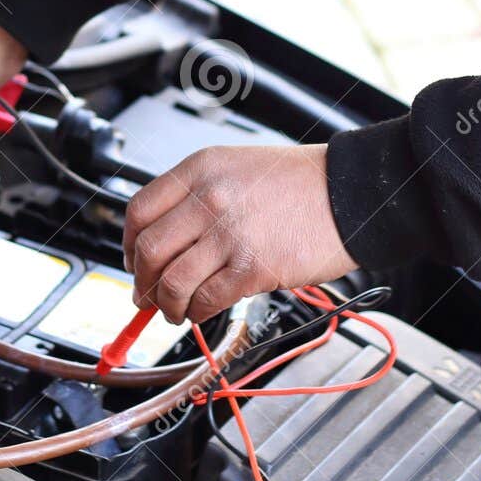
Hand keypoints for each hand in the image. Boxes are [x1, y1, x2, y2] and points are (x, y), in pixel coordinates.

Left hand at [123, 143, 357, 323]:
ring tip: (174, 311)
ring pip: (171, 282)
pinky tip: (201, 312)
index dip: (127, 244)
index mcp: (201, 169)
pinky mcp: (252, 267)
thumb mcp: (238, 168)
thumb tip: (165, 242)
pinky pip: (205, 299)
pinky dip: (195, 313)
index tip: (132, 261)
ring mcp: (230, 233)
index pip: (139, 211)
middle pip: (148, 250)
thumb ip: (199, 197)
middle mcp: (209, 198)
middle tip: (146, 295)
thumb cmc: (303, 183)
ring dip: (166, 305)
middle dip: (142, 282)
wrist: (353, 192)